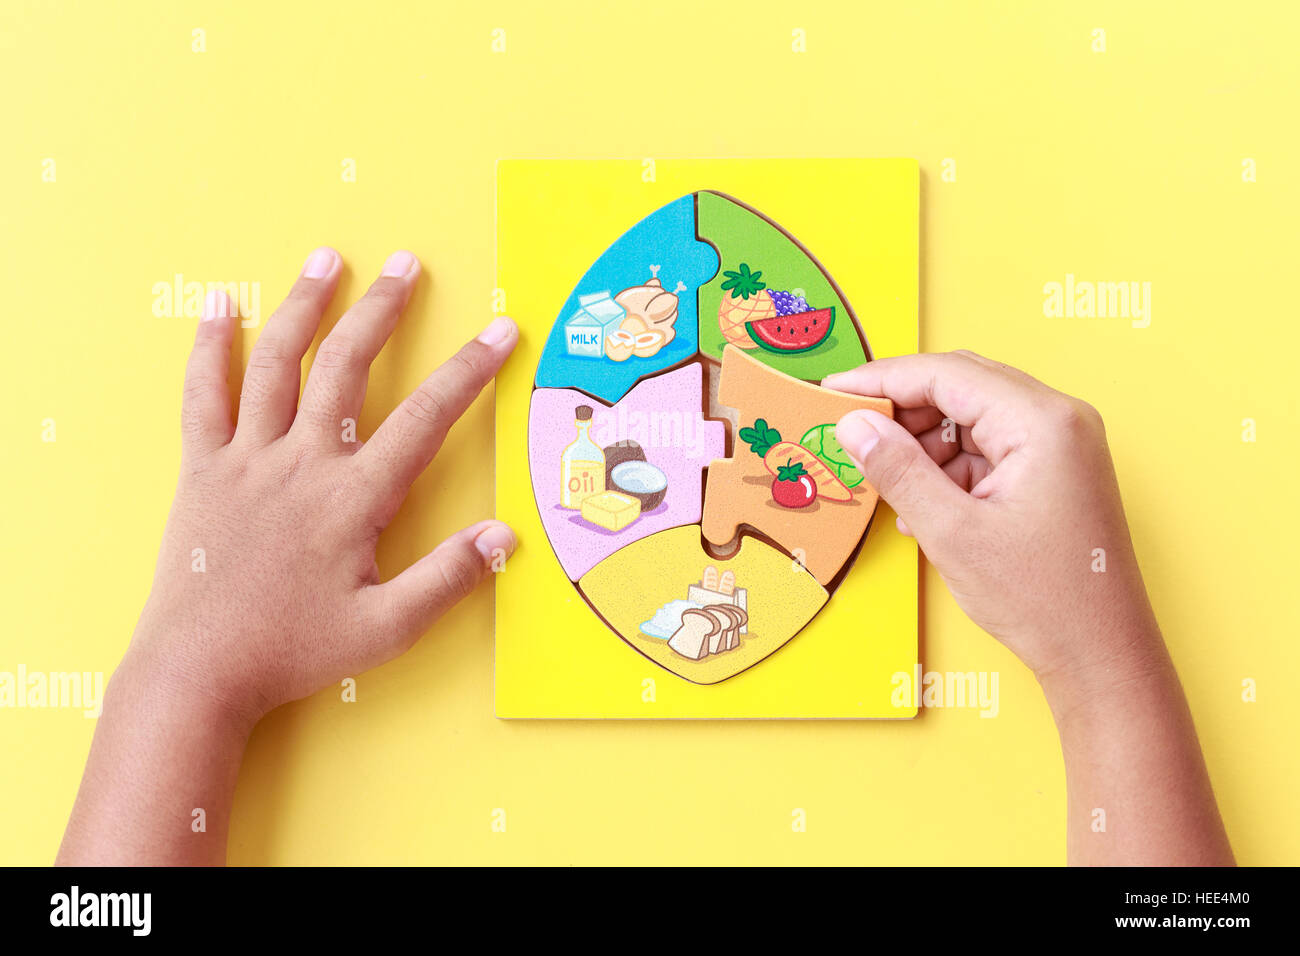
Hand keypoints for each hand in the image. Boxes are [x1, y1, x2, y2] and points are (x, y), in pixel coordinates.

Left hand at [59, 248, 517, 864]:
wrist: (198, 671)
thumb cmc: (294, 651)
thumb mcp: (386, 630)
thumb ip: (447, 579)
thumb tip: (503, 535)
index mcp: (353, 499)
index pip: (424, 418)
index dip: (468, 371)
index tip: (499, 329)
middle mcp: (302, 464)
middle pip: (345, 367)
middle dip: (382, 309)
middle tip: (407, 262)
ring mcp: (248, 461)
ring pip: (277, 364)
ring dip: (305, 306)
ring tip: (327, 258)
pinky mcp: (203, 470)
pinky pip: (203, 396)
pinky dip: (211, 348)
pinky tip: (220, 306)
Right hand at [825, 351, 1232, 864]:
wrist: (1102, 654)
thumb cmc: (1041, 598)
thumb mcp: (952, 532)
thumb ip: (897, 470)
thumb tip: (852, 424)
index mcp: (1042, 421)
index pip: (947, 374)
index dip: (881, 379)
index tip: (833, 390)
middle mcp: (1059, 419)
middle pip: (962, 385)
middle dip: (903, 409)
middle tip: (852, 432)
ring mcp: (1062, 444)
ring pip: (973, 417)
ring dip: (925, 443)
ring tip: (893, 486)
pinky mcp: (1055, 471)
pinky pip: (989, 448)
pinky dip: (950, 468)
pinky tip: (925, 506)